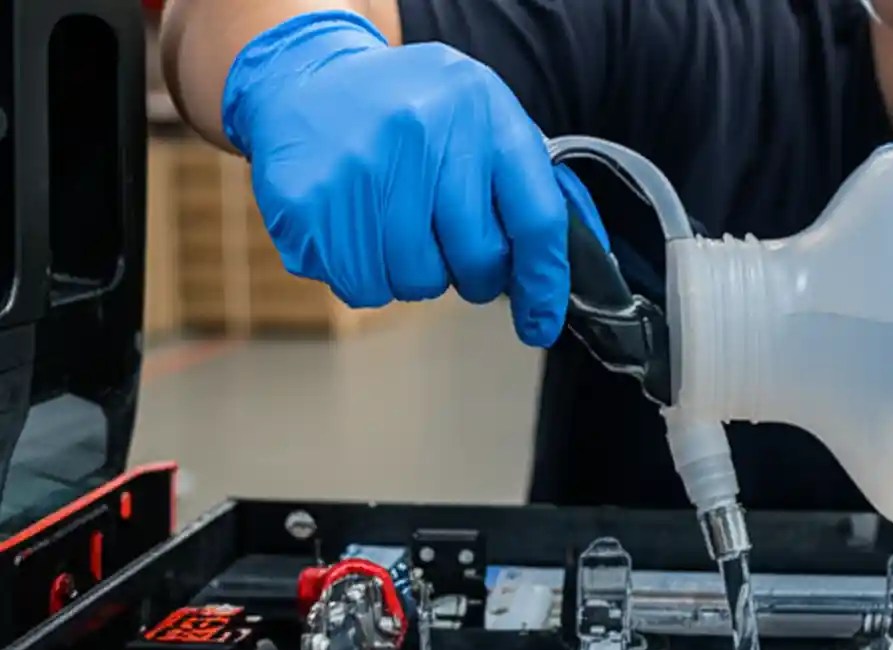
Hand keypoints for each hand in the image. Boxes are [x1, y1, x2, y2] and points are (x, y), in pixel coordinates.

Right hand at [221, 10, 607, 346]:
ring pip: (418, 281)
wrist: (305, 76)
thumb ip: (530, 183)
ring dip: (413, 274)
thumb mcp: (480, 119)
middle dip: (472, 274)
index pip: (537, 218)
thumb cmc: (409, 111)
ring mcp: (366, 165)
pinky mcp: (313, 201)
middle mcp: (426, 130)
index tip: (542, 322)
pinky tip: (358, 232)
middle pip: (478, 258)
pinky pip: (362, 285)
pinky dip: (367, 277)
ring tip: (395, 228)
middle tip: (450, 251)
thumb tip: (580, 261)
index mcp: (483, 109)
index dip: (545, 282)